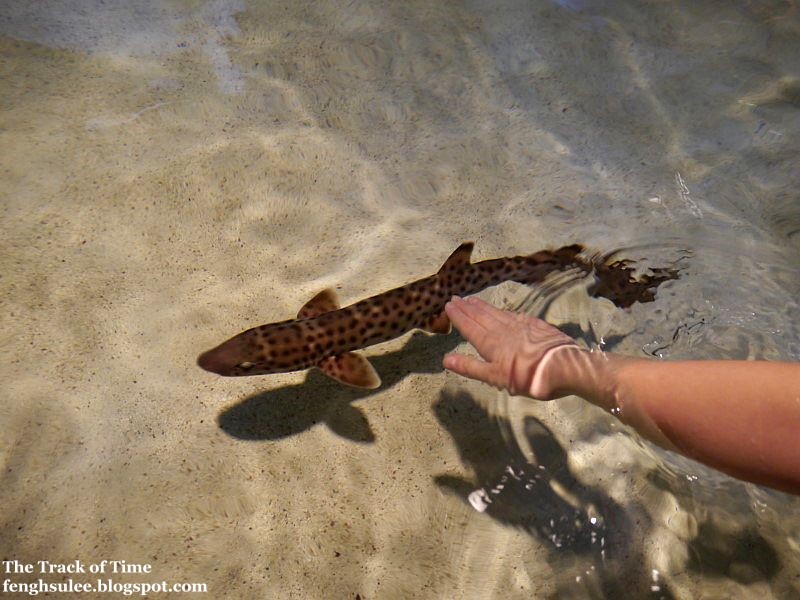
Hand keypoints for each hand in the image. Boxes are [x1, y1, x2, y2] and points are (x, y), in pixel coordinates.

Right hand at [443, 296, 581, 398]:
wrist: (562, 367)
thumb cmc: (526, 377)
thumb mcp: (495, 378)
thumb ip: (470, 367)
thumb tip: (445, 359)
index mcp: (489, 343)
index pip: (469, 326)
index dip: (458, 316)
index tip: (448, 305)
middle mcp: (501, 329)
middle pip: (480, 316)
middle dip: (467, 307)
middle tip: (456, 298)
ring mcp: (519, 325)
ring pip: (495, 312)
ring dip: (482, 306)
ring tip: (472, 299)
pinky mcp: (534, 324)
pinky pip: (512, 314)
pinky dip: (501, 310)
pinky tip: (501, 310)